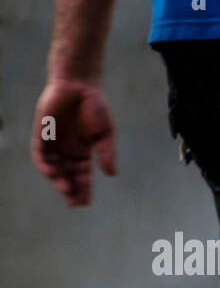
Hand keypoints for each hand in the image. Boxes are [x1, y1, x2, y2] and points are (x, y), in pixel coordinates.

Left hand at [31, 78, 116, 206]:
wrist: (78, 84)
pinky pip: (40, 154)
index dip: (83, 190)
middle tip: (74, 202)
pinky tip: (52, 172)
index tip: (85, 203)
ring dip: (58, 180)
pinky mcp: (41, 133)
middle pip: (67, 176)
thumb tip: (112, 174)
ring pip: (53, 168)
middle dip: (71, 190)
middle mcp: (67, 151)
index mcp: (83, 152)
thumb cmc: (94, 107)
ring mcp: (53, 143)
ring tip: (65, 190)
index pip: (82, 177)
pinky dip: (45, 164)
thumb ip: (107, 153)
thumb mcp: (105, 134)